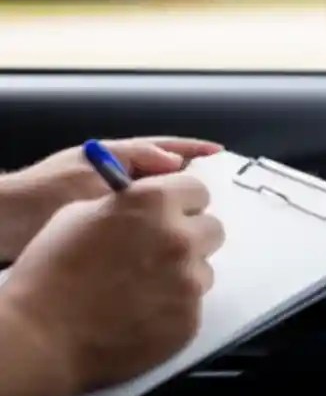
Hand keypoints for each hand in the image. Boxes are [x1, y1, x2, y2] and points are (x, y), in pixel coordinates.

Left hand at [0, 137, 221, 260]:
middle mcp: (113, 180)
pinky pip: (141, 230)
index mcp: (113, 160)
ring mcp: (107, 206)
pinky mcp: (102, 234)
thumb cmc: (36, 200)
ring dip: (174, 213)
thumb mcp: (89, 176)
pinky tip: (168, 246)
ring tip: (198, 223)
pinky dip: (157, 235)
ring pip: (154, 206)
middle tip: (214, 197)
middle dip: (189, 185)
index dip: (192, 151)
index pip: (163, 149)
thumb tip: (175, 162)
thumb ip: (133, 166)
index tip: (219, 154)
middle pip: (164, 178)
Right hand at [0, 174, 225, 395]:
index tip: (170, 214)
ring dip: (183, 273)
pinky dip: (174, 306)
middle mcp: (180, 237)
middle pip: (211, 229)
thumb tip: (147, 205)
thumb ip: (125, 204)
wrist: (40, 337)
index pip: (197, 190)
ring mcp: (189, 280)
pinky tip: (142, 312)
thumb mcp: (78, 214)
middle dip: (189, 236)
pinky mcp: (190, 318)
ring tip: (143, 288)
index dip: (181, 203)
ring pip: (204, 268)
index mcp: (154, 202)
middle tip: (158, 252)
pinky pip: (193, 304)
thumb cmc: (50, 271)